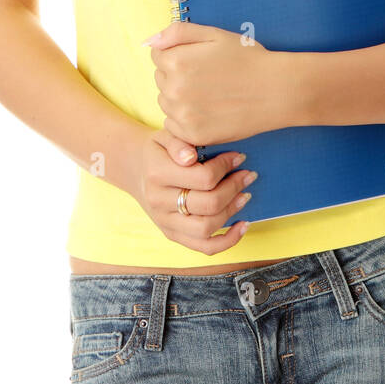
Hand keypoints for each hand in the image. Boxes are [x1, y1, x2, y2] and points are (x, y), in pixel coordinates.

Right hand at [131, 128, 257, 254]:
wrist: (137, 170)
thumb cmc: (159, 150)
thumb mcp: (166, 136)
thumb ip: (179, 142)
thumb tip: (191, 157)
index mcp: (157, 174)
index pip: (202, 177)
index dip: (226, 167)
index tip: (238, 157)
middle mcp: (159, 202)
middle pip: (207, 204)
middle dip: (234, 188)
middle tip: (248, 175)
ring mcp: (165, 222)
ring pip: (206, 227)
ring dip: (231, 211)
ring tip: (244, 195)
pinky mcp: (172, 235)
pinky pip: (204, 247)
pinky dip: (228, 241)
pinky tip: (243, 225)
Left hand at [145, 21, 281, 145]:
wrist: (275, 91)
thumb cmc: (246, 59)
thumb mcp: (213, 34)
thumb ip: (176, 33)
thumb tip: (149, 42)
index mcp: (176, 61)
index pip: (158, 55)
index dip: (179, 54)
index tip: (200, 59)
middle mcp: (173, 89)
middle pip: (160, 79)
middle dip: (177, 75)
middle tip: (209, 76)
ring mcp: (182, 114)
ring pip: (166, 102)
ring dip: (180, 97)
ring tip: (210, 93)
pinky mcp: (192, 134)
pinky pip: (174, 124)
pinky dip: (186, 118)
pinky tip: (208, 110)